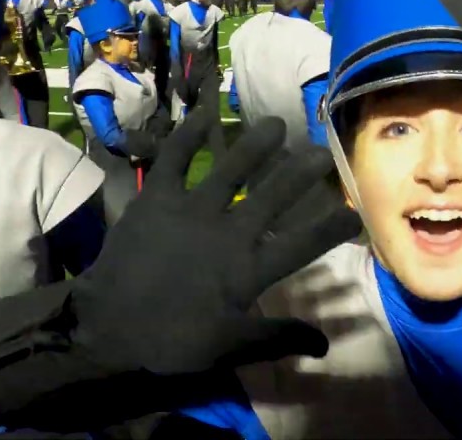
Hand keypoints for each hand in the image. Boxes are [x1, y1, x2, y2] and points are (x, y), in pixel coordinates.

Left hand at [71, 107, 361, 375]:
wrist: (105, 326)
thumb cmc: (169, 339)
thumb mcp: (227, 348)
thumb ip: (277, 339)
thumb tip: (324, 344)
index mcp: (247, 270)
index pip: (303, 245)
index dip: (332, 227)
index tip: (356, 213)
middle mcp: (227, 232)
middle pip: (274, 196)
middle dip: (302, 173)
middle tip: (324, 152)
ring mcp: (191, 210)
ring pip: (232, 169)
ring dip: (256, 146)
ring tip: (277, 125)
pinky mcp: (156, 198)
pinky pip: (173, 158)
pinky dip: (189, 134)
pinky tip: (205, 113)